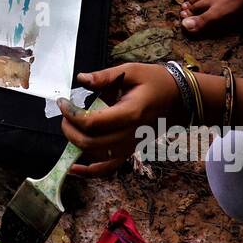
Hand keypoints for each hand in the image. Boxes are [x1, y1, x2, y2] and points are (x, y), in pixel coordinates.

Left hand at [59, 63, 180, 176]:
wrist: (179, 99)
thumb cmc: (155, 82)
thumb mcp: (131, 71)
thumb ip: (105, 76)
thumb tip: (81, 79)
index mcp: (130, 113)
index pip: (93, 122)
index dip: (72, 114)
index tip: (63, 102)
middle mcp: (130, 134)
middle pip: (91, 142)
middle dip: (70, 129)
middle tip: (65, 113)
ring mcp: (130, 146)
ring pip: (96, 156)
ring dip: (76, 144)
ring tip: (69, 127)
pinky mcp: (130, 151)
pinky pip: (109, 168)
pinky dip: (90, 171)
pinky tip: (73, 168)